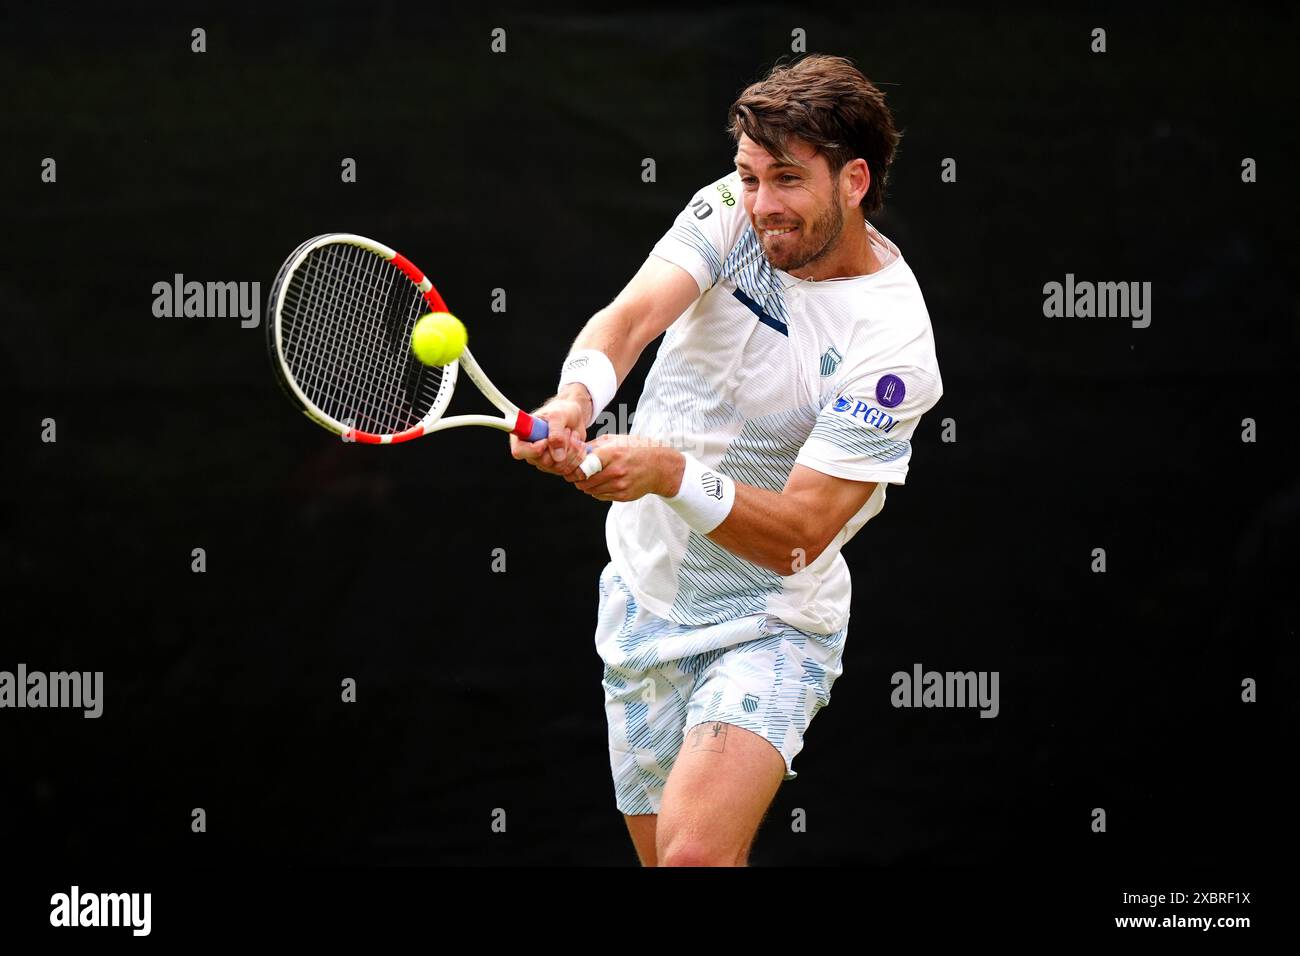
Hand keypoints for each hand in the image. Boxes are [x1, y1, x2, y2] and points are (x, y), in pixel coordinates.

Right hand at [509, 386, 591, 476]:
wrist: (574, 417)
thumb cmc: (561, 411)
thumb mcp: (558, 415)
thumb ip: (556, 432)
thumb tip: (557, 456)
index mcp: (523, 436)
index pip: (519, 451)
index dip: (534, 449)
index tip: (546, 439)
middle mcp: (530, 451)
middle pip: (543, 462)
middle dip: (561, 446)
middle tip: (567, 430)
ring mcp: (544, 461)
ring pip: (558, 467)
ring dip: (572, 450)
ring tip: (573, 434)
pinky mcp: (557, 466)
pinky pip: (568, 470)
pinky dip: (577, 457)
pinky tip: (578, 444)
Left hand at [568, 435, 684, 501]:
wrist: (661, 467)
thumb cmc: (636, 449)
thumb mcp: (616, 439)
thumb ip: (594, 445)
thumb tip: (573, 450)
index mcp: (612, 453)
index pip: (583, 466)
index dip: (573, 468)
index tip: (571, 467)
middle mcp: (616, 471)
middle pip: (583, 481)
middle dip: (576, 478)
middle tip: (577, 473)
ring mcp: (620, 485)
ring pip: (590, 490)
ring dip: (586, 485)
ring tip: (592, 476)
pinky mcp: (623, 496)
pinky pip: (600, 496)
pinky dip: (597, 490)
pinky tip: (604, 482)